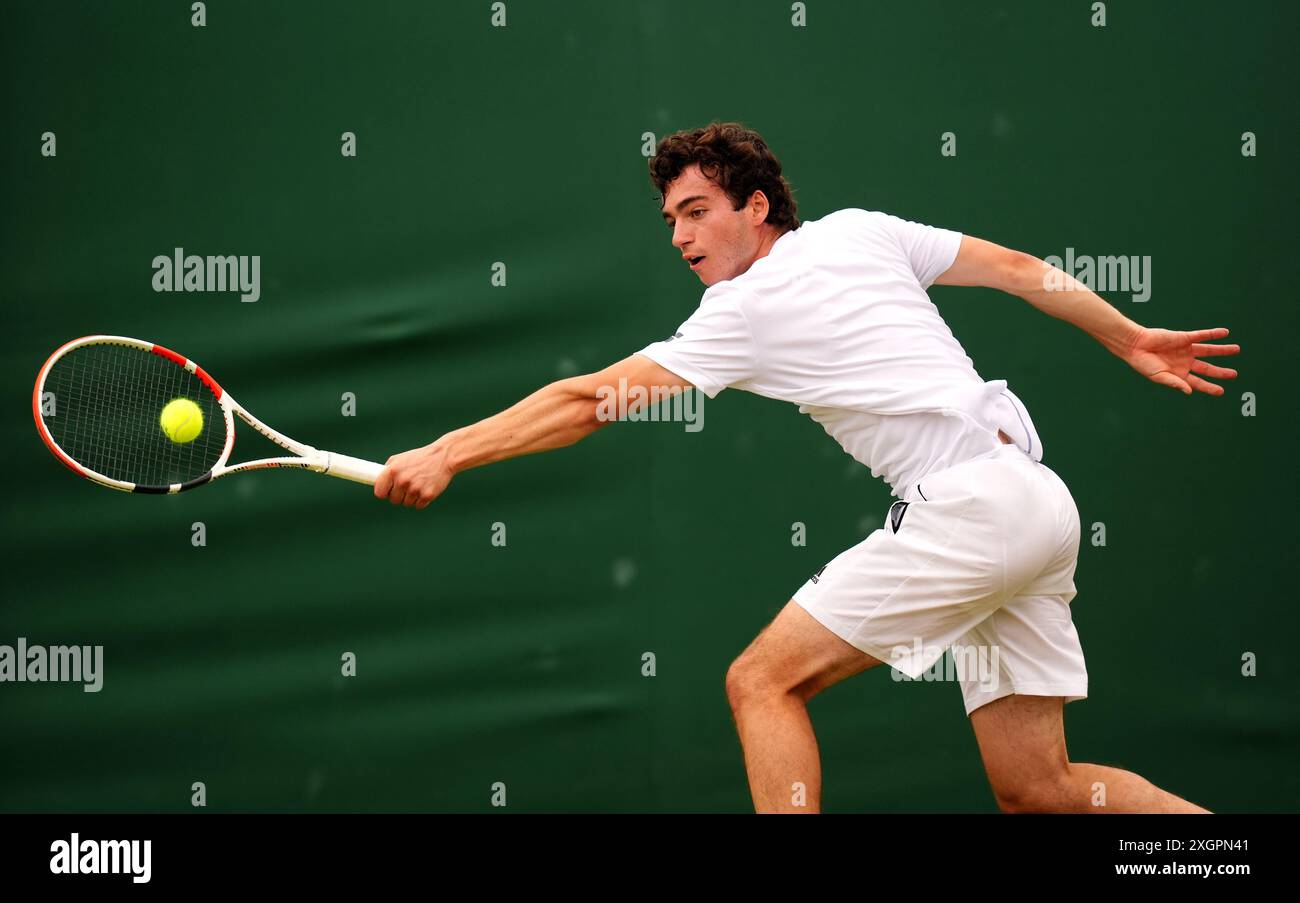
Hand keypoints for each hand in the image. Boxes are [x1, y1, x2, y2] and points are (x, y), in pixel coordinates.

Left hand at [374, 439, 454, 508]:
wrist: (443, 457)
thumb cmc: (420, 458)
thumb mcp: (400, 459)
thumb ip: (388, 470)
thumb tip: (378, 483)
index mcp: (393, 471)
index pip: (379, 492)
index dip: (384, 493)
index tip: (388, 492)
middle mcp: (402, 481)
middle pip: (393, 500)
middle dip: (399, 495)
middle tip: (407, 486)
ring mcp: (415, 489)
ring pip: (406, 504)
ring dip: (411, 498)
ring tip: (418, 485)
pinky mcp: (427, 495)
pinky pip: (418, 506)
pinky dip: (421, 500)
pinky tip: (426, 488)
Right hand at [1120, 326, 1239, 395]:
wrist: (1135, 346)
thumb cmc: (1144, 363)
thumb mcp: (1159, 376)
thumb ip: (1175, 383)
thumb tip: (1190, 391)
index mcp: (1179, 374)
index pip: (1198, 382)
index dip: (1210, 387)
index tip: (1221, 391)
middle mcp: (1185, 362)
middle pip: (1207, 368)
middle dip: (1220, 372)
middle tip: (1234, 374)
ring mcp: (1185, 350)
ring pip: (1208, 350)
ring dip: (1222, 350)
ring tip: (1236, 349)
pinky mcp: (1184, 338)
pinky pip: (1201, 335)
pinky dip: (1213, 334)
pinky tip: (1225, 333)